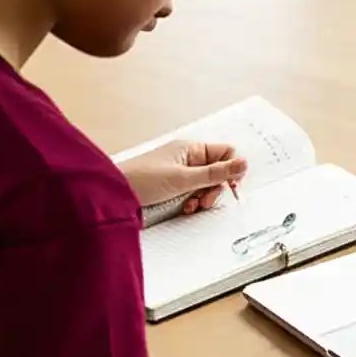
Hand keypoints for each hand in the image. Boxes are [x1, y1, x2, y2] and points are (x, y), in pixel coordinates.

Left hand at [119, 140, 247, 212]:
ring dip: (203, 197)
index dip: (231, 169)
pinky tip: (184, 208)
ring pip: (206, 185)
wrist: (112, 195)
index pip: (225, 153)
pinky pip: (193, 194)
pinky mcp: (172, 188)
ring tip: (192, 205)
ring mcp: (180, 173)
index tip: (230, 185)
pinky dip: (192, 202)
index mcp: (191, 149)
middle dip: (215, 187)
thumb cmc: (141, 180)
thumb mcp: (184, 178)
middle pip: (217, 171)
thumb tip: (244, 164)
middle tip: (205, 199)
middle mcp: (187, 159)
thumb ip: (216, 173)